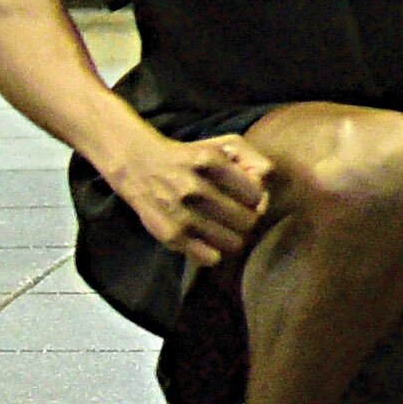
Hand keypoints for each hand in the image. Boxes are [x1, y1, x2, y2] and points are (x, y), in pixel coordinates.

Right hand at [109, 131, 272, 269]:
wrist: (138, 166)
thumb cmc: (192, 156)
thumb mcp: (225, 145)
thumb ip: (255, 162)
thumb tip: (264, 196)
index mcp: (211, 160)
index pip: (257, 193)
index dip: (255, 196)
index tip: (245, 195)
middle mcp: (195, 187)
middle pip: (249, 220)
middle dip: (247, 218)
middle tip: (236, 213)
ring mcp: (181, 213)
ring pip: (234, 242)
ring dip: (234, 237)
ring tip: (225, 227)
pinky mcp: (170, 235)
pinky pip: (211, 258)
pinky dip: (215, 253)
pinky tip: (209, 240)